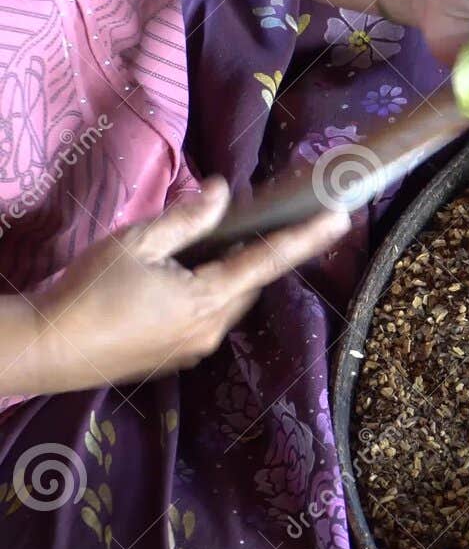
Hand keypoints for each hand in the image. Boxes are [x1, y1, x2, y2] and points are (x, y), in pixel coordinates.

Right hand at [28, 178, 349, 393]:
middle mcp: (212, 328)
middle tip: (253, 224)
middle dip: (255, 254)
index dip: (306, 238)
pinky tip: (177, 282)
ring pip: (229, 302)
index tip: (339, 218)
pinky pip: (207, 319)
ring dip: (228, 276)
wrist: (49, 349)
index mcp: (207, 298)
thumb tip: (222, 192)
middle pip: (250, 283)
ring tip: (203, 251)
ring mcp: (196, 348)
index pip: (268, 261)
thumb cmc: (88, 291)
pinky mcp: (178, 357)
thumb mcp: (136, 242)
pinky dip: (207, 296)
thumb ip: (187, 219)